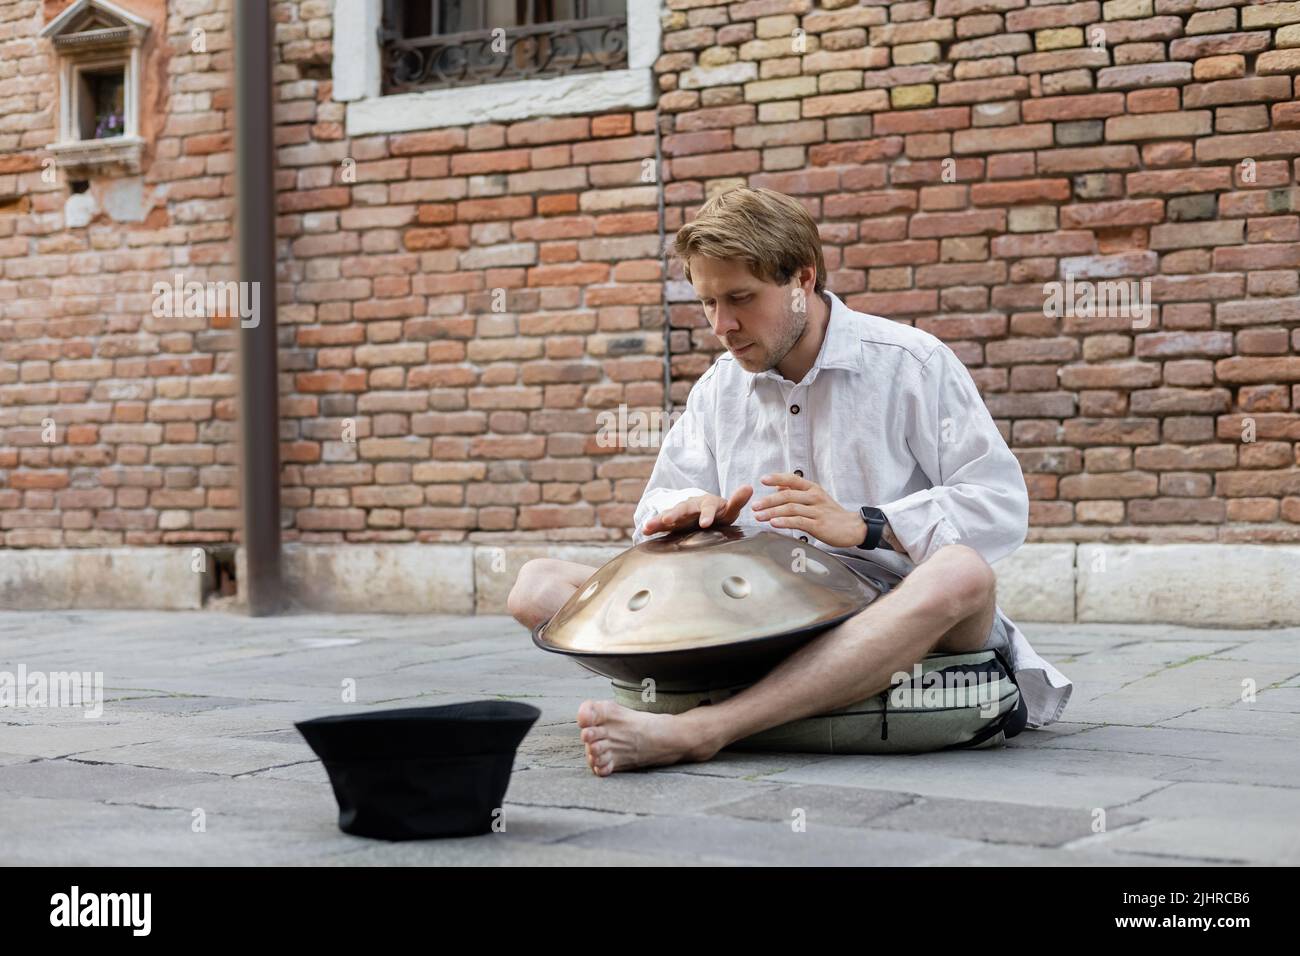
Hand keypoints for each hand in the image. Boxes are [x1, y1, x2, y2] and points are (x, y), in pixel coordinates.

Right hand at [639, 486, 753, 536]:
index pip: (708, 507)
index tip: (706, 523)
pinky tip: (645, 532)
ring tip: (649, 525)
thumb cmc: (719, 513)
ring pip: (669, 515)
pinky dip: (654, 527)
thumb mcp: (730, 510)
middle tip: (668, 519)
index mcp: (707, 503)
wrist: (706, 515)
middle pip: (683, 508)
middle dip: (675, 514)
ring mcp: (680, 514)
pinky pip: (662, 525)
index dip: (707, 514)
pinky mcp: (672, 523)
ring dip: (659, 519)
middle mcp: (691, 506)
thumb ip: (737, 501)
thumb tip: (749, 487)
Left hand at [752, 472, 872, 548]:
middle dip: (768, 500)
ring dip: (772, 512)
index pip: (793, 479)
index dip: (777, 478)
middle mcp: (814, 497)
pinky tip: (774, 523)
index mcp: (812, 488)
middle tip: (755, 506)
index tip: (763, 480)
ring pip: (790, 509)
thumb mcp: (815, 498)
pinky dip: (784, 522)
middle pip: (787, 495)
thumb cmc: (830, 513)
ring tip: (758, 516)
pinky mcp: (818, 525)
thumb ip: (796, 492)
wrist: (852, 527)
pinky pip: (798, 522)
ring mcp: (817, 511)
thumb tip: (778, 487)